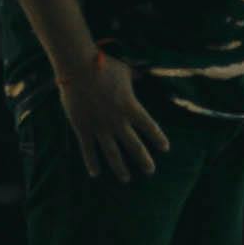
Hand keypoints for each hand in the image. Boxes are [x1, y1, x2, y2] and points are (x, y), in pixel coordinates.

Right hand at [59, 45, 165, 181]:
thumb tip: (141, 75)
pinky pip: (88, 149)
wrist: (78, 66)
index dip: (158, 138)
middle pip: (134, 146)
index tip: (165, 148)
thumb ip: (135, 77)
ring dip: (120, 168)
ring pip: (112, 153)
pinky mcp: (82, 127)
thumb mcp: (125, 71)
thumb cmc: (104, 65)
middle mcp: (117, 121)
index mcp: (130, 107)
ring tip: (126, 179)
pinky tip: (95, 173)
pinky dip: (91, 162)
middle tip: (150, 171)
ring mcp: (99, 126)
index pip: (150, 127)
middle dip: (144, 160)